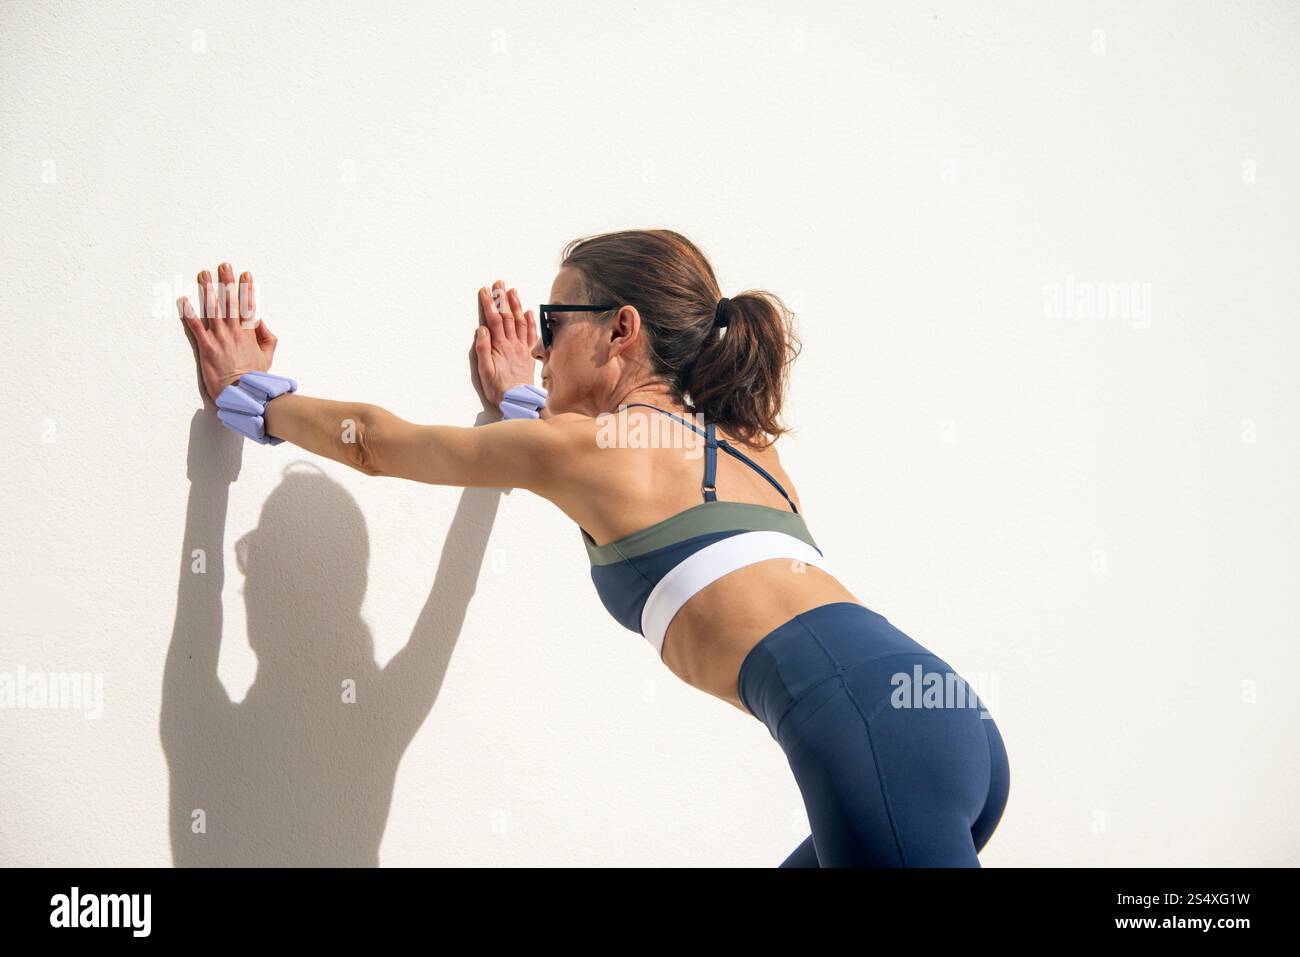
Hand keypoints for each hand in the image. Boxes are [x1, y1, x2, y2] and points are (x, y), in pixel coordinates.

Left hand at [178, 263, 277, 402]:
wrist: (243, 393)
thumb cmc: (255, 378)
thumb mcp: (268, 356)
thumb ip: (267, 337)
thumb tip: (260, 321)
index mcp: (249, 333)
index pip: (248, 305)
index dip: (247, 288)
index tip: (246, 274)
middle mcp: (234, 332)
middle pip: (230, 301)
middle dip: (227, 282)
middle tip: (223, 265)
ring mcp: (220, 338)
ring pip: (213, 309)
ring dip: (207, 290)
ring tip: (203, 274)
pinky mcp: (206, 347)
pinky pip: (196, 327)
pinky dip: (189, 314)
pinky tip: (183, 300)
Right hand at [472, 280, 538, 409]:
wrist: (518, 400)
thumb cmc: (498, 388)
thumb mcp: (484, 371)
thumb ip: (483, 349)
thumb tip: (482, 330)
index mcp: (500, 346)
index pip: (494, 320)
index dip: (489, 304)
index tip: (485, 290)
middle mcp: (513, 344)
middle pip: (507, 316)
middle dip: (502, 298)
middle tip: (499, 283)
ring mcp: (522, 348)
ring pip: (520, 321)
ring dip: (516, 305)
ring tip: (512, 291)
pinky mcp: (529, 354)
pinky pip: (532, 334)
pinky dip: (531, 321)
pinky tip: (529, 311)